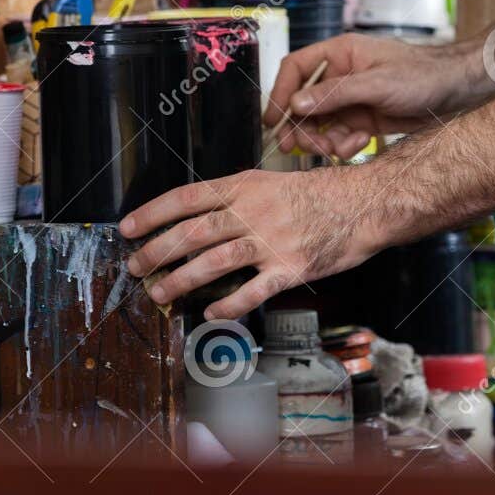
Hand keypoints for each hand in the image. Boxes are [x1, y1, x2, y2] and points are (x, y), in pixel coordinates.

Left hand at [120, 168, 381, 318]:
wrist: (365, 204)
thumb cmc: (321, 194)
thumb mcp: (272, 181)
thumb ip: (237, 197)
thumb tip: (199, 217)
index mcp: (245, 186)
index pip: (187, 197)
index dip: (153, 213)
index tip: (128, 227)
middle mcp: (253, 211)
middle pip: (193, 231)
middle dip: (157, 250)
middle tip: (136, 266)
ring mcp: (272, 240)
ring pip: (214, 261)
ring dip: (181, 279)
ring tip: (160, 291)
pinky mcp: (291, 268)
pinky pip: (253, 291)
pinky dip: (228, 305)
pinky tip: (211, 313)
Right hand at [267, 33, 490, 157]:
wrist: (456, 92)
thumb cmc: (423, 74)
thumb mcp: (376, 84)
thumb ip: (334, 95)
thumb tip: (297, 105)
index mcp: (340, 54)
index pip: (296, 69)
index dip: (280, 93)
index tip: (274, 120)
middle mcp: (341, 76)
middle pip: (303, 102)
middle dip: (300, 126)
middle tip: (295, 148)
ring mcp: (352, 99)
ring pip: (320, 124)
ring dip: (323, 140)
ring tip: (338, 148)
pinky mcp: (363, 119)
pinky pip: (340, 136)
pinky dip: (344, 145)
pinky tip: (360, 144)